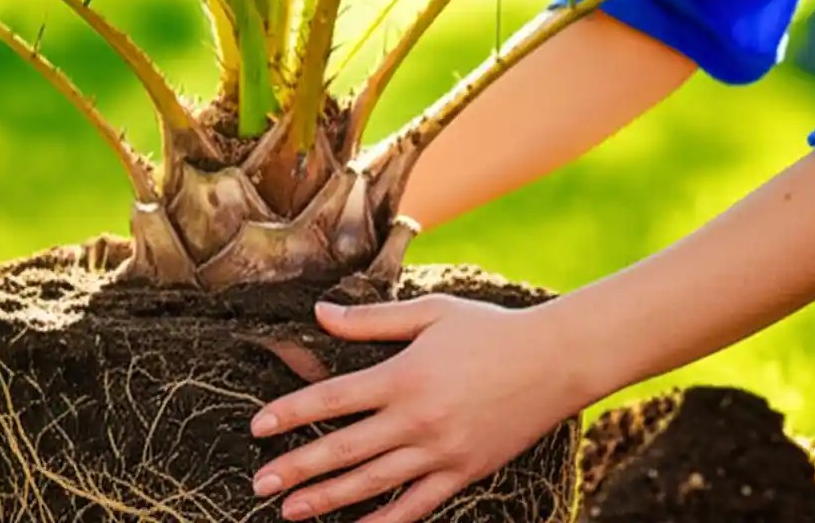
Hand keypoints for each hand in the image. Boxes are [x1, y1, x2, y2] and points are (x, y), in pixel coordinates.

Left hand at [248, 295, 592, 521]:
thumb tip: (318, 313)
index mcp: (403, 376)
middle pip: (343, 449)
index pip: (331, 400)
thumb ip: (370, 320)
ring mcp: (440, 452)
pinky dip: (385, 522)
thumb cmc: (489, 330)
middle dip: (296, 469)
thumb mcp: (429, 313)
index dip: (290, 414)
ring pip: (372, 483)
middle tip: (259, 485)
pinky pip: (417, 506)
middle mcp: (417, 419)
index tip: (257, 427)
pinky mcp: (463, 473)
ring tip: (290, 512)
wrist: (556, 360)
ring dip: (327, 500)